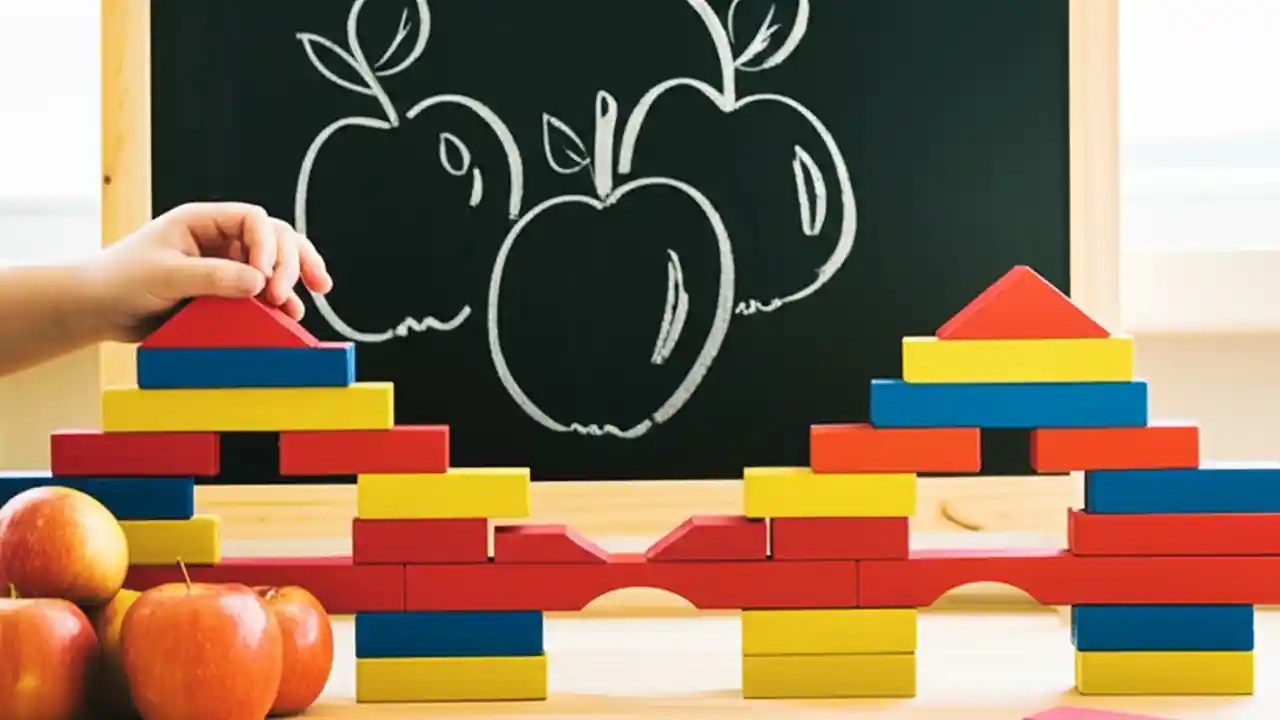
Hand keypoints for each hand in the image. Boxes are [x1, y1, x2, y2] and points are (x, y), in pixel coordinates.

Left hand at [94, 202, 333, 340]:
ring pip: (274, 263)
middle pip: (273, 238)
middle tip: (283, 296)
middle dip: (289, 263)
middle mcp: (218, 239)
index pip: (253, 220)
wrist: (97, 310)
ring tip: (304, 302)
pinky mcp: (226, 291)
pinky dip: (281, 302)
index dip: (267, 245)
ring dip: (294, 278)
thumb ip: (213, 277)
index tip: (265, 276)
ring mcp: (225, 265)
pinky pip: (262, 292)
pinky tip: (291, 315)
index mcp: (202, 221)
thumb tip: (258, 281)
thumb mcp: (166, 276)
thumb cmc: (119, 281)